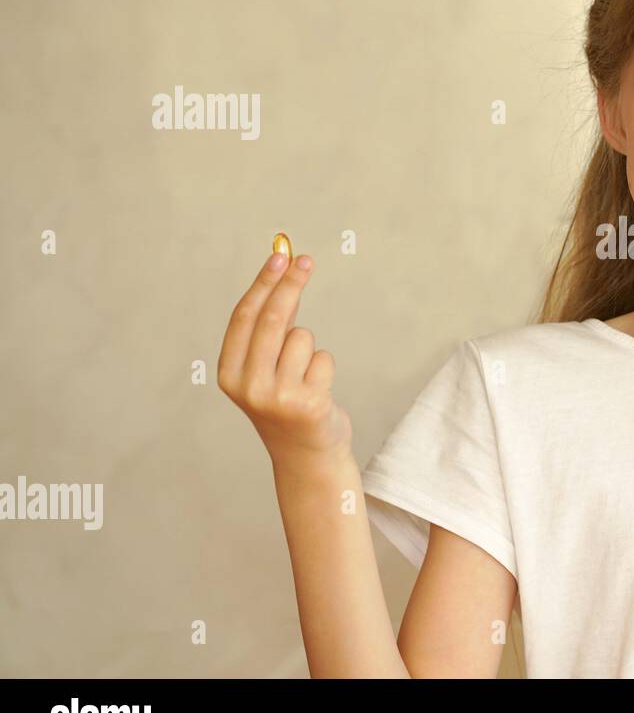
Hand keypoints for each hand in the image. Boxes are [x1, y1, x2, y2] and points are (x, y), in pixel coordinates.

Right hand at [217, 250, 352, 466]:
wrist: (306, 456)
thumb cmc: (287, 403)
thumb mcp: (266, 368)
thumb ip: (270, 328)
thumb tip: (284, 271)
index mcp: (229, 374)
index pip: (244, 317)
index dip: (263, 283)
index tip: (280, 256)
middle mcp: (248, 386)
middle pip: (272, 319)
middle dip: (290, 284)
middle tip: (306, 260)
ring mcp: (277, 397)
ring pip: (302, 337)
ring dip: (309, 348)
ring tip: (305, 376)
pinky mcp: (308, 403)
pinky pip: (324, 358)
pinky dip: (325, 367)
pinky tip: (318, 390)